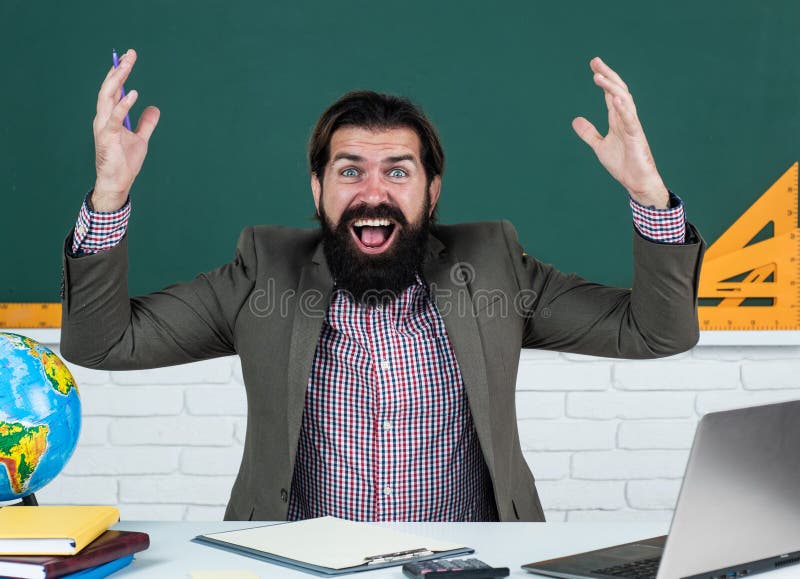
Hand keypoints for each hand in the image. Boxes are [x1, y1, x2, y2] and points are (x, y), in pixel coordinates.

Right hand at [91, 49, 159, 211]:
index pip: (113, 89)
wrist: (118, 182)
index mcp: (110, 116)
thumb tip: (155, 108)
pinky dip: (123, 104)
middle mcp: (103, 118)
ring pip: (107, 97)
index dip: (120, 72)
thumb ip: (146, 123)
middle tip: (129, 54)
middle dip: (119, 70)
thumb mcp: (141, 139)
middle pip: (109, 88)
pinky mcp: (107, 137)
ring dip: (118, 80)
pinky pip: (115, 117)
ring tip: (127, 65)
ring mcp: (104, 126)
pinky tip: (133, 93)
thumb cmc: (125, 162)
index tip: (129, 57)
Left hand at [572, 57, 668, 207]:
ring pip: (624, 102)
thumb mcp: (599, 146)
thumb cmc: (623, 164)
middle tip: (595, 61)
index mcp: (618, 120)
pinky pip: (630, 121)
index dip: (603, 79)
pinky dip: (623, 109)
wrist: (636, 182)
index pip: (610, 94)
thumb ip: (589, 133)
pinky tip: (615, 98)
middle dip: (607, 76)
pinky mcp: (636, 138)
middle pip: (618, 91)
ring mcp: (632, 127)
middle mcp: (626, 119)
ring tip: (599, 76)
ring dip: (611, 88)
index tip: (594, 64)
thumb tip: (575, 120)